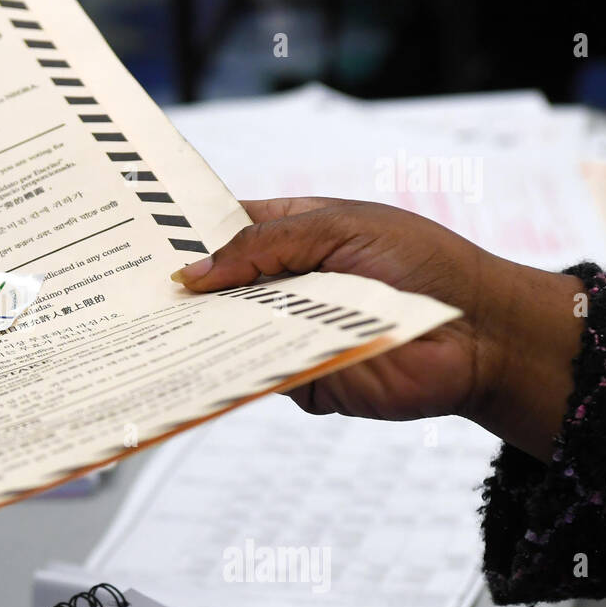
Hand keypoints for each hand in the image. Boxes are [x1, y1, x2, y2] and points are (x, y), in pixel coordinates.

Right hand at [171, 197, 584, 459]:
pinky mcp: (301, 379)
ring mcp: (288, 334)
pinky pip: (255, 375)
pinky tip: (210, 362)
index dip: (182, 234)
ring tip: (150, 327)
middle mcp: (282, 286)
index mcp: (289, 235)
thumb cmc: (425, 264)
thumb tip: (193, 273)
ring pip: (224, 336)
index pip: (222, 232)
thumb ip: (264, 244)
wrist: (482, 333)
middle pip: (213, 289)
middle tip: (123, 292)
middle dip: (175, 291)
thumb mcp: (339, 228)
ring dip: (195, 333)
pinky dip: (236, 369)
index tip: (133, 238)